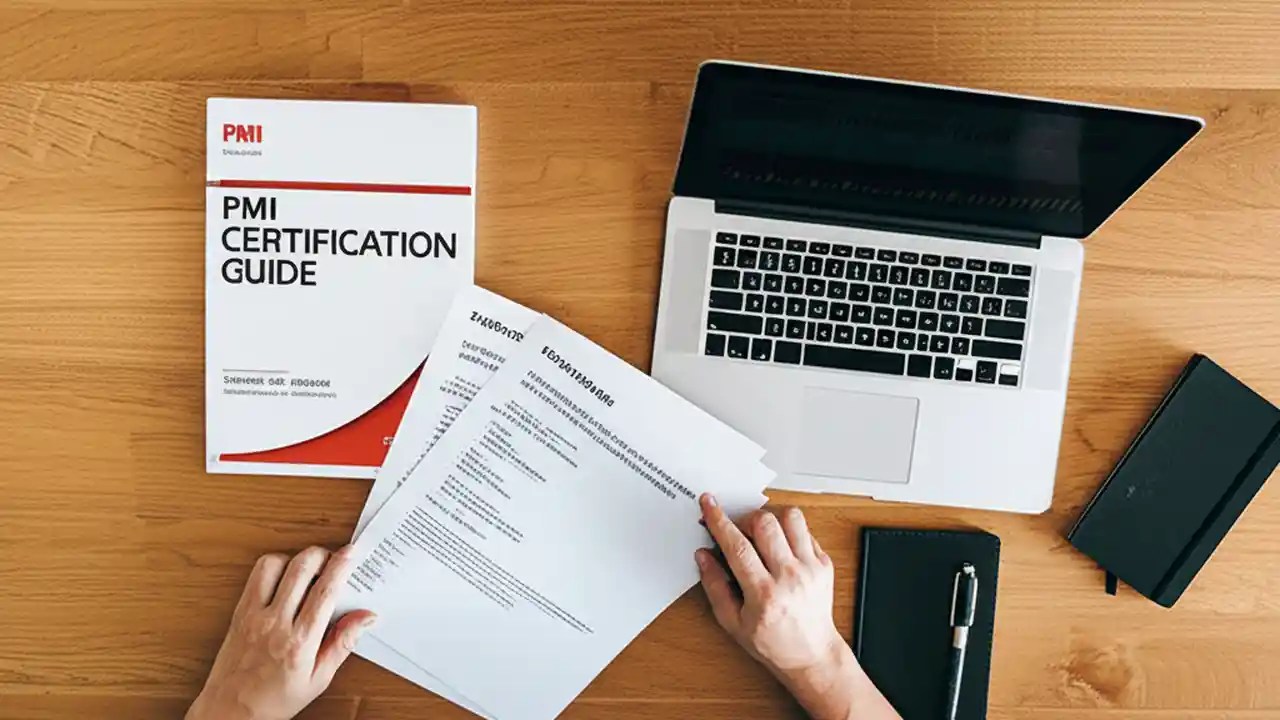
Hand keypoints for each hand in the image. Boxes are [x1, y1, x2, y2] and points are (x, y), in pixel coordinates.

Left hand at [187, 546, 376, 719]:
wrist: (231, 710)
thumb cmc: (273, 700)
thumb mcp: (318, 679)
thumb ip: (343, 643)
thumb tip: (365, 618)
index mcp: (299, 642)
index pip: (324, 591)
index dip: (341, 565)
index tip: (350, 553)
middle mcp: (275, 623)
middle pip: (301, 568)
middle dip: (322, 554)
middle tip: (332, 559)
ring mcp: (254, 615)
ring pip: (275, 564)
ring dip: (295, 559)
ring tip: (307, 570)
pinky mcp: (240, 611)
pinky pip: (256, 575)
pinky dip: (274, 566)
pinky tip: (284, 578)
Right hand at [695, 494, 898, 719]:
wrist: (811, 654)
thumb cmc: (772, 642)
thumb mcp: (732, 622)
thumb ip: (715, 586)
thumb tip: (704, 556)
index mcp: (764, 594)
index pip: (738, 546)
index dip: (719, 521)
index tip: (710, 504)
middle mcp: (790, 577)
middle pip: (765, 524)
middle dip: (745, 519)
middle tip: (739, 531)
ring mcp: (811, 569)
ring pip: (791, 518)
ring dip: (771, 520)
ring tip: (763, 536)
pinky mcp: (824, 564)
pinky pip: (806, 531)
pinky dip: (789, 532)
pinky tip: (781, 549)